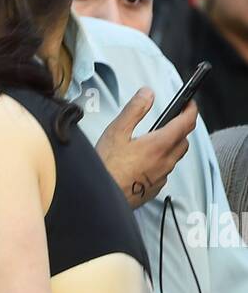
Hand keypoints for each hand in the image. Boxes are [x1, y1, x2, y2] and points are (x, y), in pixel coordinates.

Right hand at [96, 91, 197, 208]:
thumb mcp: (117, 131)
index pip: (186, 123)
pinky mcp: (153, 189)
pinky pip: (164, 173)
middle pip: (184, 141)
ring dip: (172, 147)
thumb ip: (135, 109)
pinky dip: (161, 164)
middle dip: (182, 129)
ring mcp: (160, 178)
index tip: (189, 104)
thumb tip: (147, 94)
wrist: (100, 198)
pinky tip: (146, 162)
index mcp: (159, 145)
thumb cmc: (107, 168)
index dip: (191, 110)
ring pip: (175, 158)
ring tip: (155, 141)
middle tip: (172, 121)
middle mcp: (164, 162)